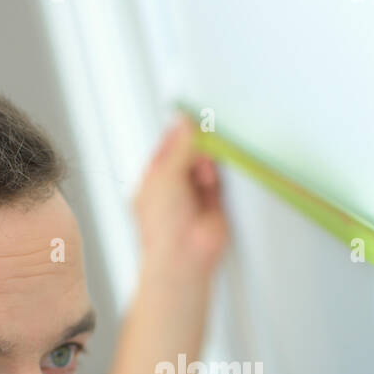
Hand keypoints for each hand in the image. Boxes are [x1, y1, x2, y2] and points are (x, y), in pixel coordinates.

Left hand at [131, 114, 228, 283]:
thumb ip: (180, 148)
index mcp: (153, 179)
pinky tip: (213, 175)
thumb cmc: (163, 227)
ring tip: (203, 169)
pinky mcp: (214, 203)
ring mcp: (193, 195)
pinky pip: (219, 179)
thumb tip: (187, 126)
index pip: (167, 147)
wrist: (184, 256)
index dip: (179, 131)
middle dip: (196, 145)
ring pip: (205, 164)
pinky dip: (219, 173)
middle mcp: (173, 187)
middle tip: (202, 138)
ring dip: (207, 160)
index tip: (189, 117)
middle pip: (189, 152)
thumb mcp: (166, 175)